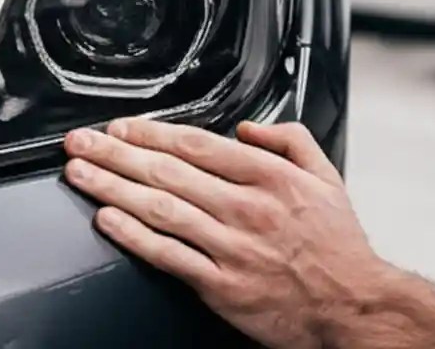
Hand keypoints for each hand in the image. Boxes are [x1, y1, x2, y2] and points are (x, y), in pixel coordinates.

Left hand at [63, 119, 391, 348]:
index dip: (150, 132)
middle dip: (114, 152)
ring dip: (111, 187)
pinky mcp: (221, 285)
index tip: (120, 126)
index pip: (195, 145)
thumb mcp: (327, 178)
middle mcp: (246, 209)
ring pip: (159, 208)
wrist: (355, 309)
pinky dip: (133, 234)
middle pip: (166, 171)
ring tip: (79, 173)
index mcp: (269, 178)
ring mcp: (231, 248)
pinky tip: (106, 219)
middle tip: (79, 141)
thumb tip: (247, 126)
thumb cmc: (338, 247)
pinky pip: (167, 254)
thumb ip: (290, 140)